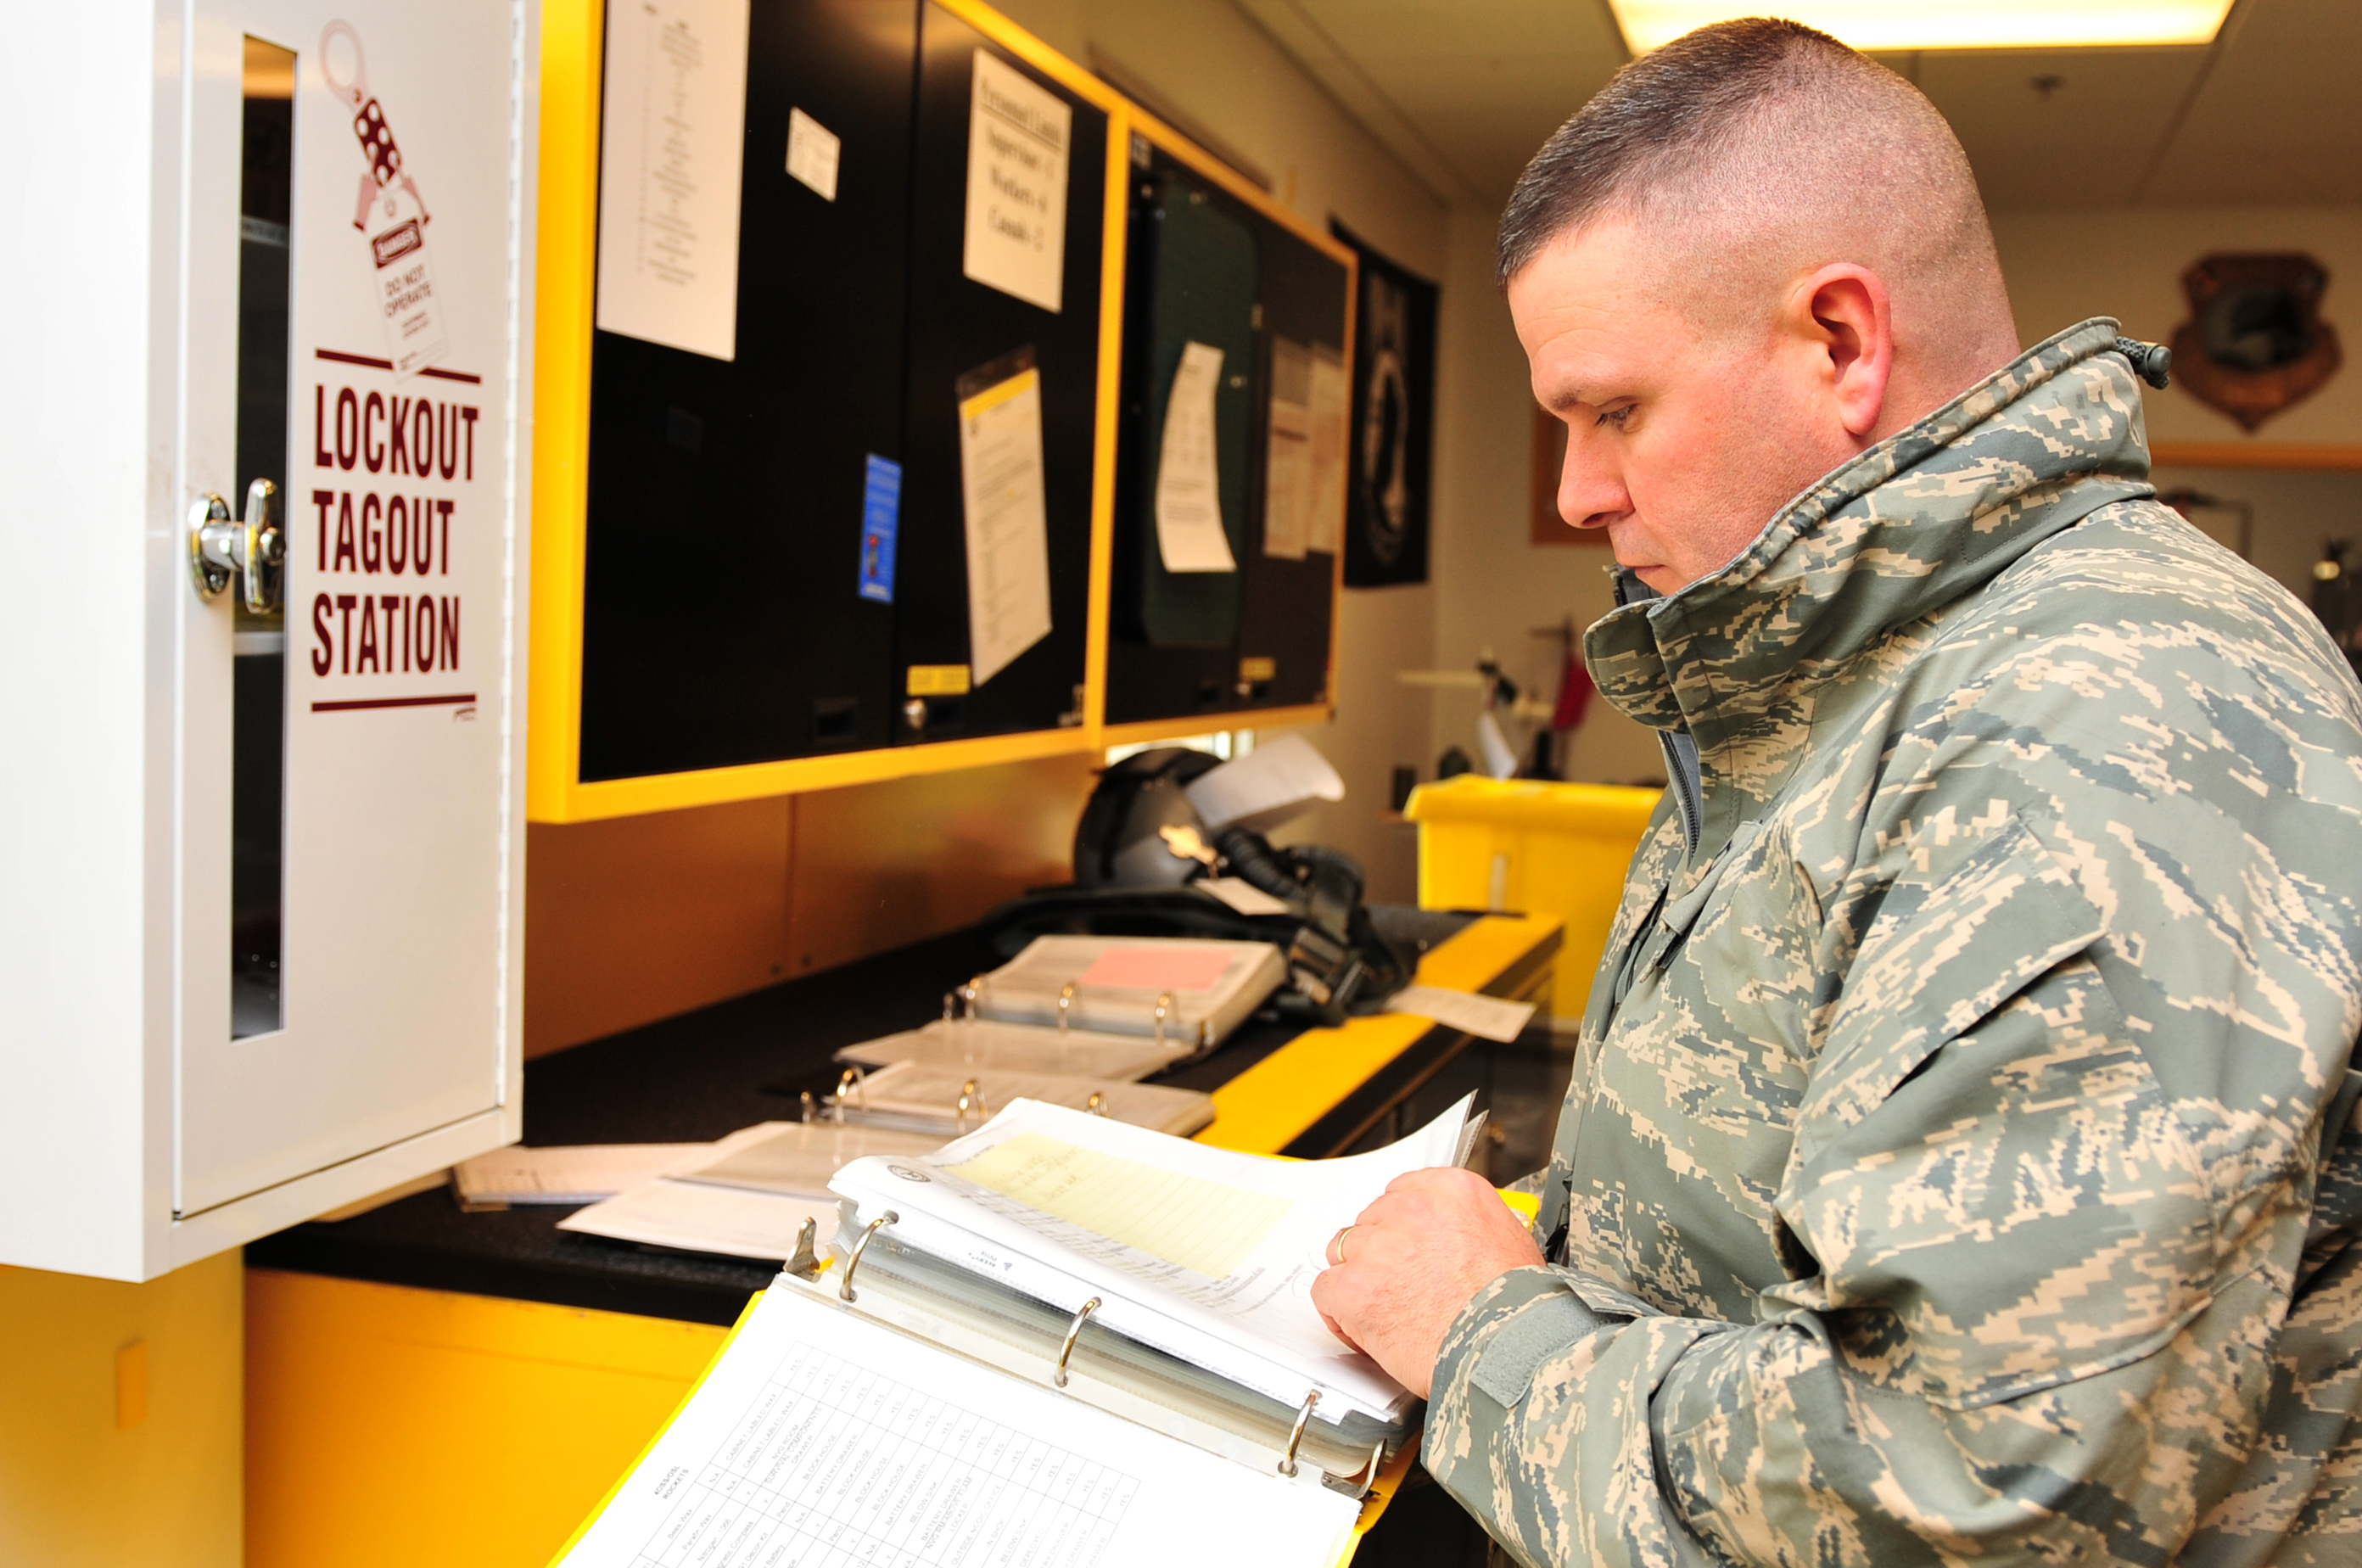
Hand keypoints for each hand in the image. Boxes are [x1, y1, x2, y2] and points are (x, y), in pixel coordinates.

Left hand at [1309, 1166, 1544, 1399]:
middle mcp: (1412, 1208)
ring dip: (1360, 1280)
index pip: (1402, 1192)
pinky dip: (1341, 1314)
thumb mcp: (1512, 1244)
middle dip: (1382, 1255)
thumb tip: (1458, 1237)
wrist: (1508, 1353)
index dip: (1402, 1228)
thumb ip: (1471, 1226)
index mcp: (1453, 1191)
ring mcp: (1379, 1246)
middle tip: (1405, 1289)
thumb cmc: (1519, 1312)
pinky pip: (1327, 1291)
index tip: (1409, 1250)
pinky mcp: (1355, 1286)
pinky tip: (1367, 1329)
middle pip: (1372, 1221)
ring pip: (1344, 1252)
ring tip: (1390, 1312)